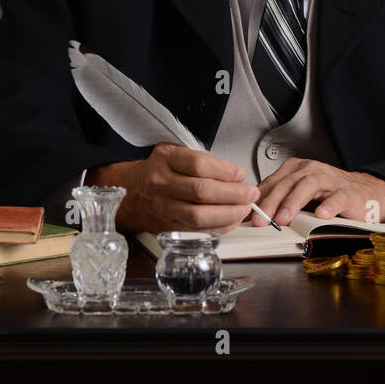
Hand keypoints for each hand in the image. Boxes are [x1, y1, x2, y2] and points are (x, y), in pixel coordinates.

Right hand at [87, 143, 258, 233]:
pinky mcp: (167, 227)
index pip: (199, 165)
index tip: (241, 174)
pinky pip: (197, 231)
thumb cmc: (162, 169)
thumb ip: (204, 161)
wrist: (133, 191)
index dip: (225, 171)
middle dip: (233, 194)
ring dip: (228, 214)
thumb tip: (236, 176)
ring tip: (244, 208)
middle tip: (251, 194)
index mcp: (165, 158)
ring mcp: (162, 207)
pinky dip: (218, 227)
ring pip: (199, 215)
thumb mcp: (177, 152)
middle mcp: (160, 183)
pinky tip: (231, 221)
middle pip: (202, 191)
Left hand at [250, 159, 384, 225]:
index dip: (259, 199)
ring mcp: (330, 180)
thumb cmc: (330, 194)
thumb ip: (281, 200)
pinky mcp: (348, 193)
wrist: (366, 193)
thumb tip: (254, 215)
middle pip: (287, 183)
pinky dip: (329, 205)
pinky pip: (338, 197)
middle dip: (271, 202)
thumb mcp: (301, 194)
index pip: (274, 182)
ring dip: (294, 202)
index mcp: (297, 169)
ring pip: (309, 185)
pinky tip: (321, 215)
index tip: (247, 215)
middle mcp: (312, 170)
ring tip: (283, 219)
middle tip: (260, 220)